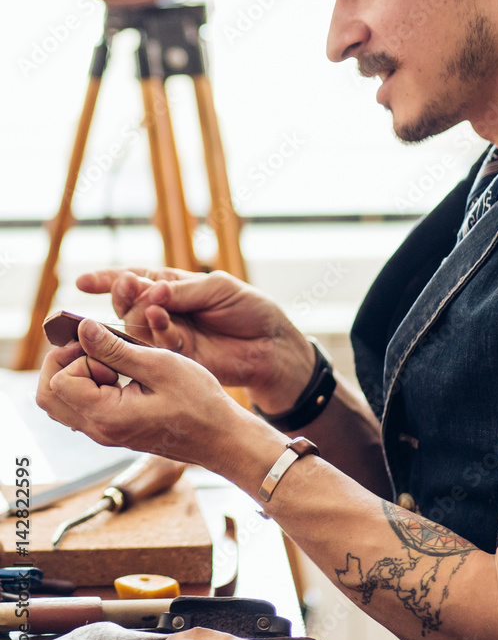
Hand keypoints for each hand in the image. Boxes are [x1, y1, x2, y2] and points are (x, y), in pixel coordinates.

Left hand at [36, 320, 239, 466]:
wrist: (219, 437)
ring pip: (62, 402)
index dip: (77, 356)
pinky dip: (90, 385)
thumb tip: (83, 329)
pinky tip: (120, 373)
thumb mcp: (159, 365)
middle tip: (96, 348)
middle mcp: (98, 429)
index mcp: (106, 416)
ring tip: (111, 362)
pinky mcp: (113, 429)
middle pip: (49, 396)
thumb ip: (116, 349)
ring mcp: (104, 432)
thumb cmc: (198, 402)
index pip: (60, 382)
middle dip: (65, 364)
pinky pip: (82, 406)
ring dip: (77, 374)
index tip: (106, 345)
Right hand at [76, 268, 315, 409]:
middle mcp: (165, 312)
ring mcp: (169, 336)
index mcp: (172, 288)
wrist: (272, 345)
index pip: (136, 280)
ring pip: (138, 327)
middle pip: (129, 305)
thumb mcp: (219, 289)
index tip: (83, 282)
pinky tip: (162, 318)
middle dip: (123, 294)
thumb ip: (184, 291)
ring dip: (140, 313)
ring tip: (152, 302)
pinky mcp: (178, 359)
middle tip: (126, 287)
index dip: (108, 281)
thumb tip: (153, 291)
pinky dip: (158, 330)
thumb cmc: (249, 309)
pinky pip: (158, 346)